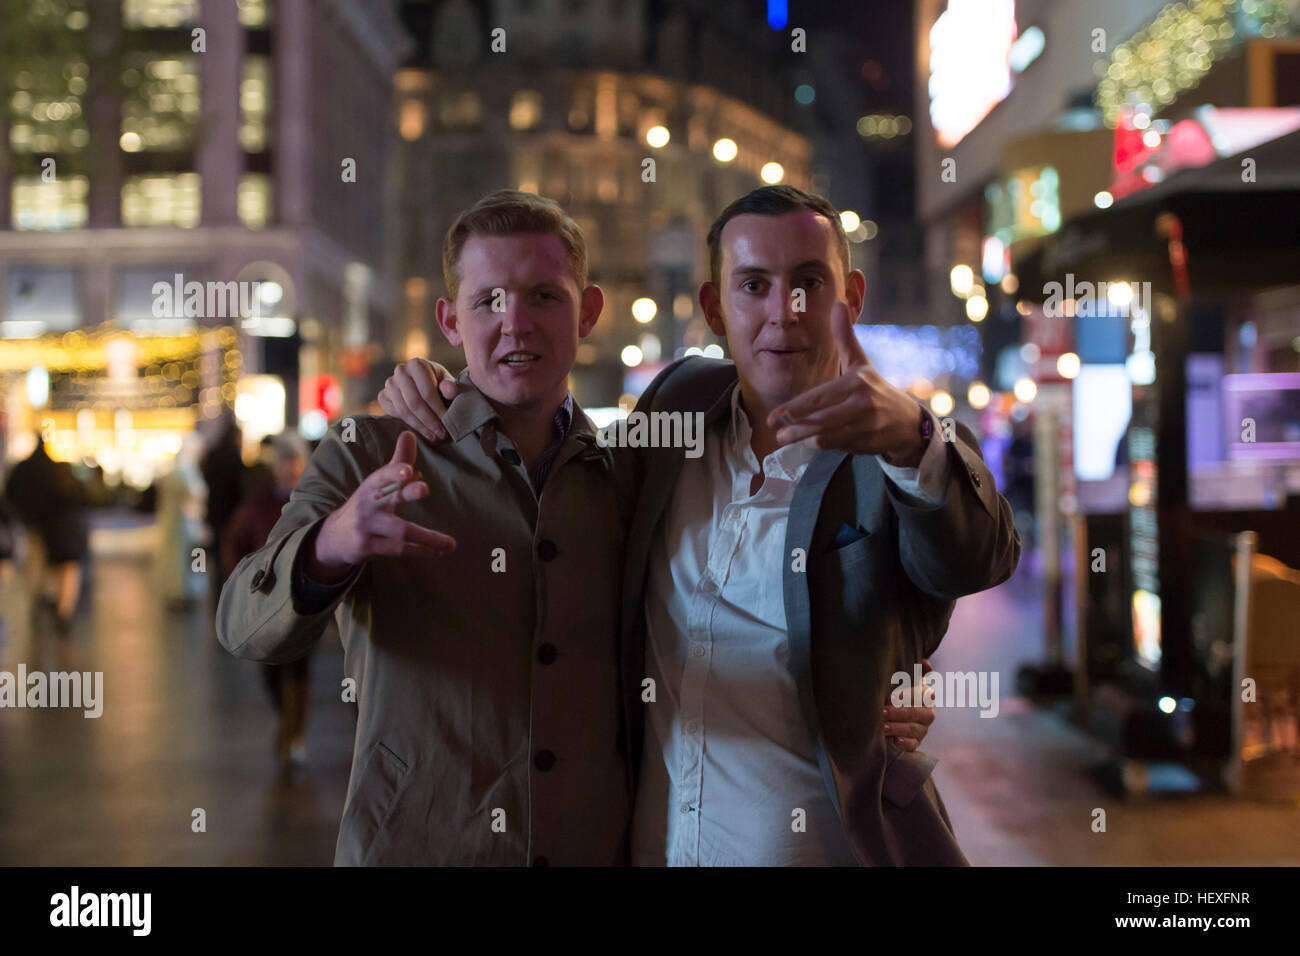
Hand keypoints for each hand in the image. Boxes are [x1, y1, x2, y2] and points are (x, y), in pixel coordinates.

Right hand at [308, 431, 455, 580]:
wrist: (334, 538)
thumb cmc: (366, 504)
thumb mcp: (378, 483)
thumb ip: (399, 461)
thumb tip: (410, 433)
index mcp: (372, 486)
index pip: (382, 476)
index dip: (394, 471)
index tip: (408, 469)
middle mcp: (367, 505)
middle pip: (389, 498)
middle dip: (406, 492)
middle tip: (424, 487)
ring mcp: (367, 528)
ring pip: (400, 532)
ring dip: (428, 538)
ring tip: (451, 544)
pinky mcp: (368, 547)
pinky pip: (398, 549)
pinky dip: (420, 551)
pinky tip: (438, 551)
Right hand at [377, 358, 463, 442]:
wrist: (426, 386)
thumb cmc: (440, 385)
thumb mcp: (448, 385)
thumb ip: (450, 387)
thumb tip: (451, 390)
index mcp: (418, 364)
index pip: (427, 392)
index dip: (438, 410)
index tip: (447, 424)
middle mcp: (400, 371)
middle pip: (414, 402)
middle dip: (429, 421)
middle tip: (441, 434)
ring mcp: (390, 383)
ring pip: (403, 409)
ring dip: (420, 426)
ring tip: (433, 436)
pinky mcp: (383, 395)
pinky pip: (393, 413)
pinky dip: (408, 423)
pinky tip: (421, 430)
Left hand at [767, 303, 925, 465]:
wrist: (906, 421)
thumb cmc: (875, 389)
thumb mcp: (860, 362)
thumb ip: (845, 337)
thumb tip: (839, 303)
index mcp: (858, 382)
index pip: (821, 397)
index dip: (796, 408)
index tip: (776, 415)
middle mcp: (863, 404)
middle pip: (821, 419)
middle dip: (795, 427)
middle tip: (775, 431)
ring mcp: (865, 426)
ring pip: (827, 436)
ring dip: (804, 438)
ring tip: (785, 438)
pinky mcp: (866, 443)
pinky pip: (836, 445)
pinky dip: (819, 444)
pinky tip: (807, 442)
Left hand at [883, 658, 936, 751]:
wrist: (889, 713)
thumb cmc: (897, 690)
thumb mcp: (905, 679)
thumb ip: (914, 670)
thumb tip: (925, 663)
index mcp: (926, 695)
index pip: (920, 695)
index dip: (906, 696)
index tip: (891, 696)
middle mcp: (928, 713)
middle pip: (915, 713)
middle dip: (897, 713)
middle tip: (881, 712)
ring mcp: (923, 729)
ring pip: (913, 729)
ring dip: (897, 728)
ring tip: (882, 727)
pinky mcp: (916, 742)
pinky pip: (913, 745)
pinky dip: (905, 743)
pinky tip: (895, 741)